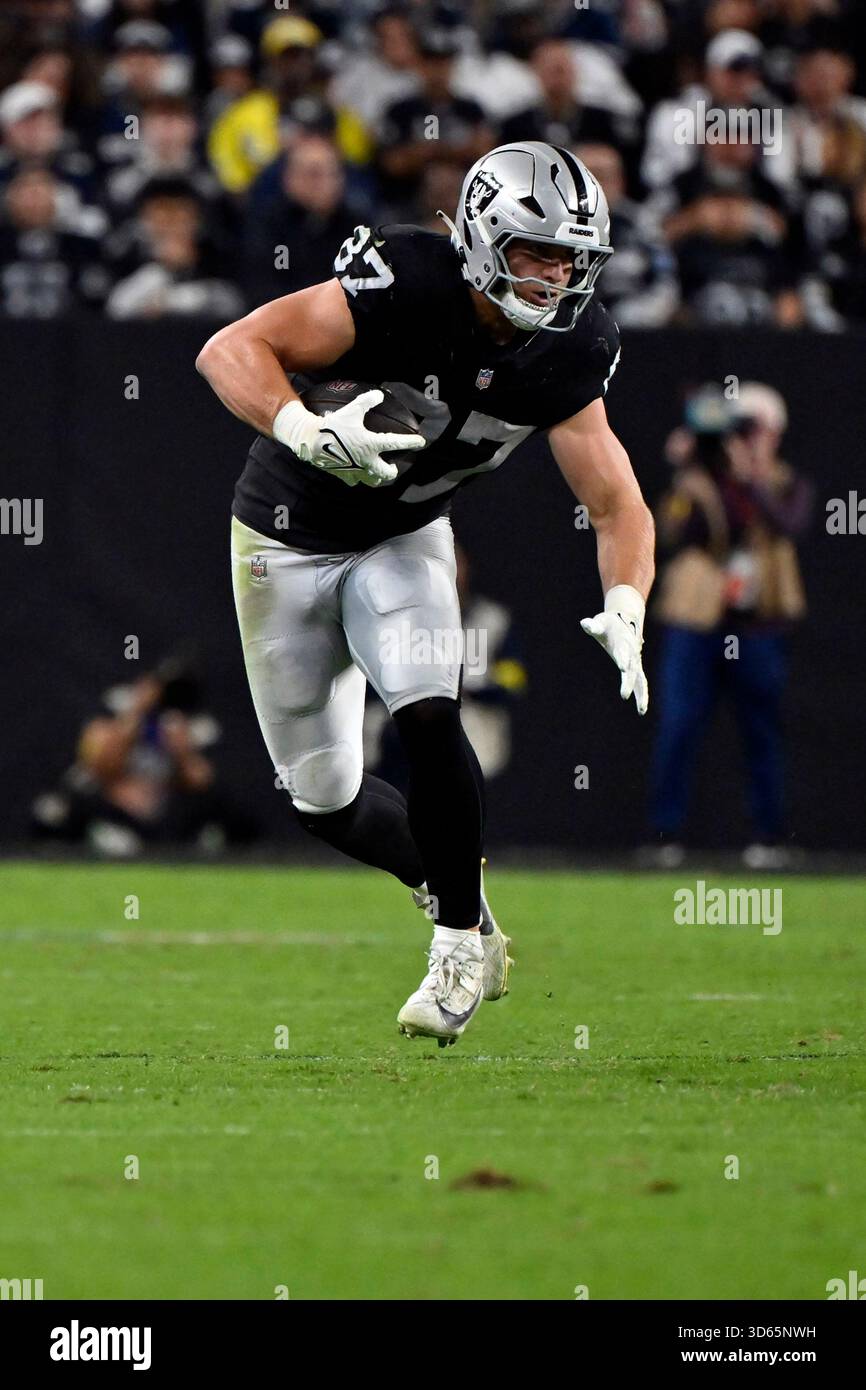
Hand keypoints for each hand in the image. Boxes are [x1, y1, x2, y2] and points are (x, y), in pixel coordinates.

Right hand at [273, 391, 425, 485]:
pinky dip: (357, 477)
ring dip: (377, 477)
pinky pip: (354, 480)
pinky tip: (356, 472)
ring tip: (376, 472)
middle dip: (392, 471)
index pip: (396, 443)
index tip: (421, 442)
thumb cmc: (333, 424)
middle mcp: (367, 460)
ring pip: (373, 480)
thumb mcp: (351, 410)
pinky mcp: (344, 475)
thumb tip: (379, 394)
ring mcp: (356, 470)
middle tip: (393, 466)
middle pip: (387, 472)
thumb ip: (367, 401)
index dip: (411, 442)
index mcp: (371, 444)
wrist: (312, 441)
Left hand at [581, 584, 648, 715]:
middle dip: (628, 683)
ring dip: (641, 695)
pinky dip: (642, 696)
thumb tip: (584, 624)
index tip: (623, 668)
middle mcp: (632, 654)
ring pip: (641, 681)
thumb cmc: (609, 624)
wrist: (627, 619)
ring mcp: (636, 663)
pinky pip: (642, 684)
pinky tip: (642, 711)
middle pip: (631, 671)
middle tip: (623, 696)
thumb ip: (593, 626)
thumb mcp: (600, 622)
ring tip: (641, 711)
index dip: (623, 659)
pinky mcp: (636, 668)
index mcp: (623, 643)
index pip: (623, 652)